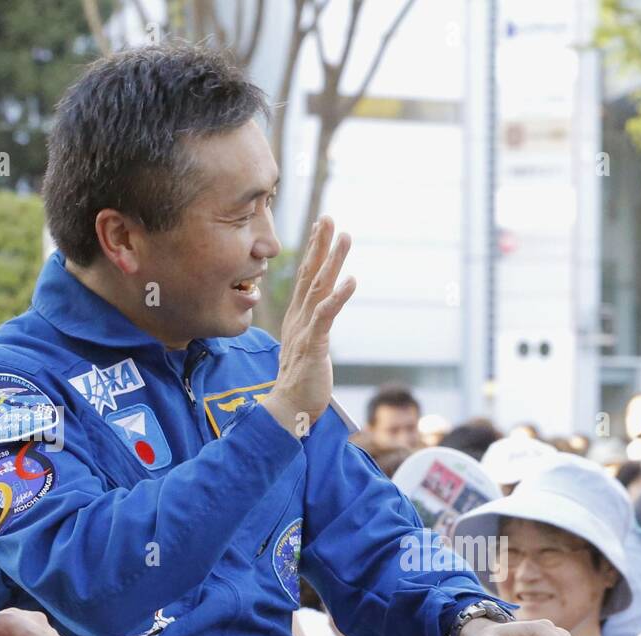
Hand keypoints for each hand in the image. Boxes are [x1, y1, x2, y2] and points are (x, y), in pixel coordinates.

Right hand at [262, 216, 355, 435]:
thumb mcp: (307, 349)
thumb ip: (313, 331)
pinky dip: (338, 297)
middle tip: (329, 218)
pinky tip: (351, 280)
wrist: (288, 411)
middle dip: (320, 245)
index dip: (314, 252)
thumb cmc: (301, 383)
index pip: (306, 279)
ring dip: (332, 262)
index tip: (321, 227)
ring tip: (344, 237)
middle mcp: (299, 320)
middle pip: (310, 275)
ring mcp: (305, 331)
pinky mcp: (313, 346)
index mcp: (299, 319)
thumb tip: (320, 321)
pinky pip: (326, 316)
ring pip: (319, 289)